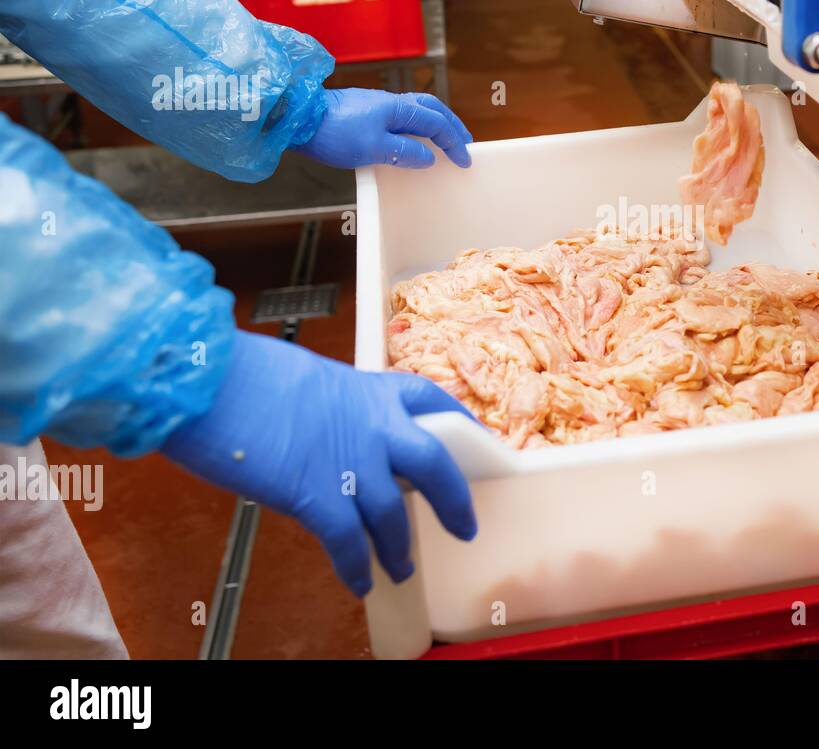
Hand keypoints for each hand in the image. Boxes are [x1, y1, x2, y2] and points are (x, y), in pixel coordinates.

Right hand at [161, 332, 476, 595]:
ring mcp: (348, 461)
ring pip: (392, 514)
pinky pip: (348, 542)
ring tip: (401, 569)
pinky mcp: (315, 495)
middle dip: (454, 500)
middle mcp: (371, 425)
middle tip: (465, 526)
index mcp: (369, 388)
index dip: (459, 423)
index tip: (476, 440)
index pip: (432, 402)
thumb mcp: (305, 378)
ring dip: (398, 547)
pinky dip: (355, 566)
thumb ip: (334, 407)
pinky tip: (359, 583)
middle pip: (435, 465)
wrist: (205, 381)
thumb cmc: (241, 372)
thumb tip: (331, 430)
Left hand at [297, 88, 472, 169]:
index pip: (437, 124)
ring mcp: (377, 104)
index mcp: (399, 109)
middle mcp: (392, 102)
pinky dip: (417, 124)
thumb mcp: (374, 148)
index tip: (465, 160)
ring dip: (435, 123)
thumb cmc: (335, 133)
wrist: (298, 118)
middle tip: (465, 141)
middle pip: (432, 109)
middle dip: (451, 125)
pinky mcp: (365, 110)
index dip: (454, 142)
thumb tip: (429, 157)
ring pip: (417, 109)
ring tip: (444, 138)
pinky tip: (411, 137)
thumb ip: (404, 153)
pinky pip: (402, 115)